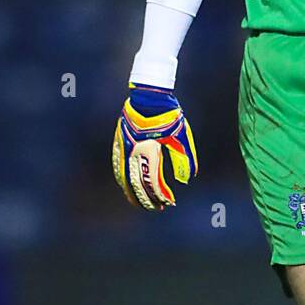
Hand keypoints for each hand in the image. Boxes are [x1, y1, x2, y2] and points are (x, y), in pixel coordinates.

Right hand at [112, 84, 198, 209]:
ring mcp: (123, 148)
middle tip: (157, 208)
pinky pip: (117, 167)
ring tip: (140, 202)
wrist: (148, 96)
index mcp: (148, 152)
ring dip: (132, 192)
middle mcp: (132, 152)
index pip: (153, 182)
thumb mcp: (180, 137)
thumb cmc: (167, 115)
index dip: (161, 195)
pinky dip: (122, 179)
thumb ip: (184, 159)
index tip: (169, 202)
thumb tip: (187, 180)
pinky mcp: (119, 143)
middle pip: (136, 184)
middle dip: (147, 199)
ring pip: (123, 178)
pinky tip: (126, 185)